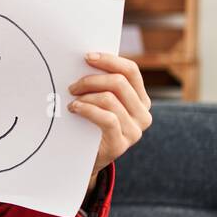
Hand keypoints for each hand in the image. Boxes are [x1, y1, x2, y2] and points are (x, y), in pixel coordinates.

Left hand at [67, 51, 151, 186]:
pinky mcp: (121, 144)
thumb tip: (87, 59)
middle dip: (92, 80)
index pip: (131, 71)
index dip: (109, 60)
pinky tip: (74, 108)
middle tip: (72, 86)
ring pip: (111, 99)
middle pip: (119, 83)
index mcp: (141, 99)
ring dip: (87, 95)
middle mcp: (143, 114)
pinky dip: (87, 109)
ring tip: (72, 100)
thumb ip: (102, 85)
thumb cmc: (91, 125)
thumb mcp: (101, 102)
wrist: (86, 160)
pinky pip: (106, 118)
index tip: (87, 57)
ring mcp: (134, 131)